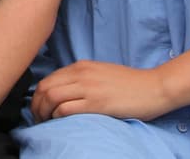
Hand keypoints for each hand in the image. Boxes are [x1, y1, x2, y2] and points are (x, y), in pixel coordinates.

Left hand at [30, 60, 170, 122]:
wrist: (153, 87)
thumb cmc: (129, 83)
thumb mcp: (100, 73)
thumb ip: (82, 78)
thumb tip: (64, 90)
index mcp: (81, 66)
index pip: (48, 78)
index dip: (38, 95)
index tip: (39, 107)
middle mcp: (82, 74)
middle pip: (45, 87)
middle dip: (36, 105)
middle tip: (38, 118)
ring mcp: (89, 88)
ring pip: (52, 97)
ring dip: (43, 112)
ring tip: (45, 123)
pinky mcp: (97, 103)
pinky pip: (66, 108)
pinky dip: (57, 116)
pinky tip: (60, 122)